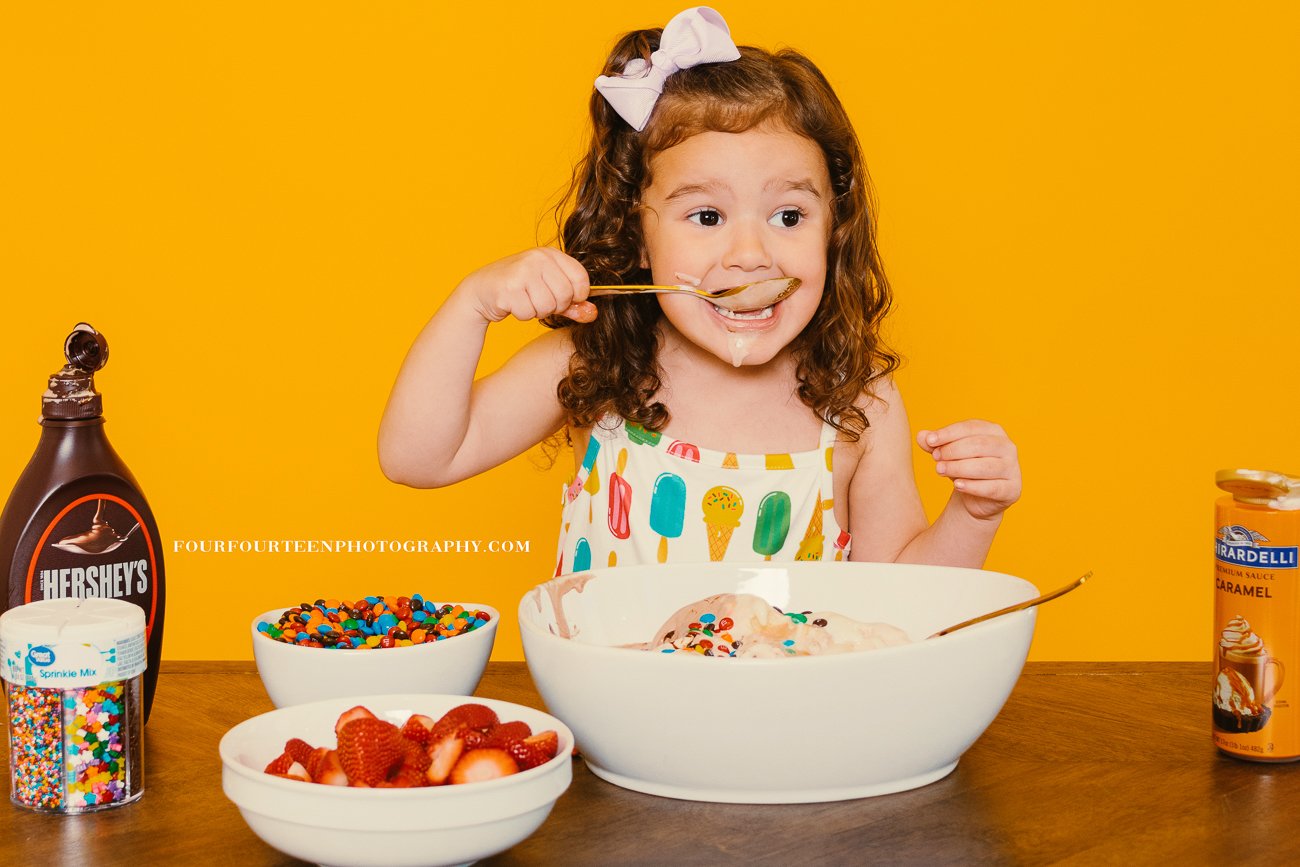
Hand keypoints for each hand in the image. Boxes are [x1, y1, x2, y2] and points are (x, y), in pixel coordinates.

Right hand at [458, 247, 596, 323]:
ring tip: (525, 301)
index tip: (567, 299)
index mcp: (550, 254)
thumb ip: (572, 303)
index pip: (580, 278)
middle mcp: (537, 258)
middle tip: (540, 301)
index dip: (578, 295)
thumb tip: (593, 314)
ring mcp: (522, 271)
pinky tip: (513, 304)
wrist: (482, 289)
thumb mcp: (548, 290)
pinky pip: (529, 313)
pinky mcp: (509, 288)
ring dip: (537, 311)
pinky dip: (523, 315)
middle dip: (555, 306)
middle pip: (565, 295)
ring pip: (547, 306)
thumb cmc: (519, 289)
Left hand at [916, 420, 1020, 520]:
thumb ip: (935, 444)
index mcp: (994, 431)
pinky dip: (973, 486)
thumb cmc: (963, 468)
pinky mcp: (1012, 489)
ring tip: (940, 470)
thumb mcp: (947, 454)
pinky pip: (992, 487)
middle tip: (935, 459)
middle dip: (953, 451)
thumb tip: (921, 436)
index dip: (949, 433)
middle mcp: (1007, 447)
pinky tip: (957, 485)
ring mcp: (1012, 468)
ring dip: (959, 468)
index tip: (930, 441)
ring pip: (985, 466)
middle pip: (978, 445)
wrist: (977, 498)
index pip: (971, 427)